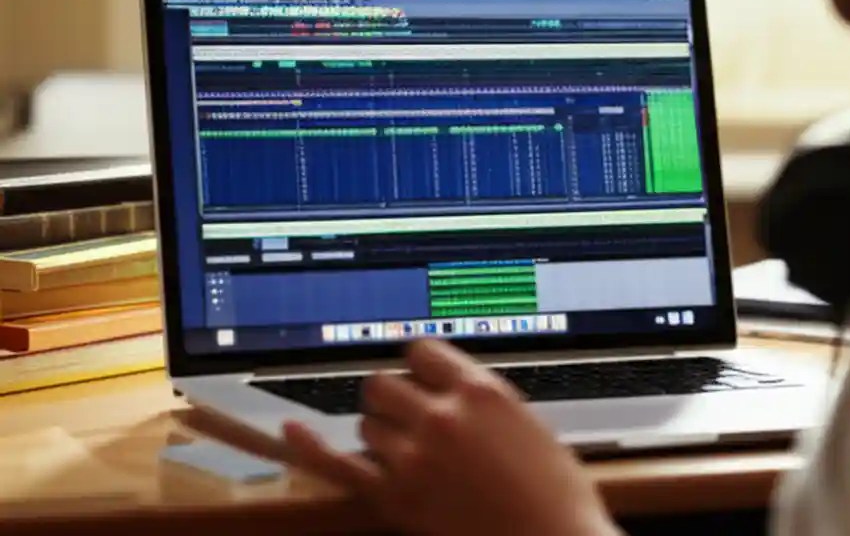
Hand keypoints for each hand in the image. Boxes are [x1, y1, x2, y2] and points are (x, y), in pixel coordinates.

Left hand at [283, 339, 618, 535]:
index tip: (423, 378)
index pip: (422, 352)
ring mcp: (413, 457)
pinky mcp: (394, 497)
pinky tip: (292, 430)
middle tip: (409, 417)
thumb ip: (484, 401)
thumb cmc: (556, 493)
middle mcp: (440, 416)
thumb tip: (453, 391)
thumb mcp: (529, 424)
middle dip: (394, 398)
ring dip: (381, 433)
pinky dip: (309, 447)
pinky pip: (338, 464)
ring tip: (408, 452)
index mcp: (480, 391)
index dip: (421, 367)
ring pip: (366, 423)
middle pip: (384, 384)